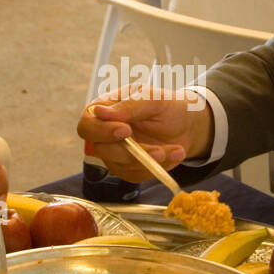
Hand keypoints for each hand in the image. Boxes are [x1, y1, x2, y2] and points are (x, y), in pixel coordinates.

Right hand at [76, 87, 213, 181]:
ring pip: (120, 165)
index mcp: (104, 111)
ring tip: (174, 149)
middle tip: (157, 150)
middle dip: (130, 152)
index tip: (125, 130)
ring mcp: (115, 154)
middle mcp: (105, 134)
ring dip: (149, 159)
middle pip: (101, 150)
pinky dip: (157, 167)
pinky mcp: (128, 169)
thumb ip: (129, 105)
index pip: (87, 125)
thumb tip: (100, 111)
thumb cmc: (166, 106)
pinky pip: (136, 175)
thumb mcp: (153, 98)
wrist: (186, 125)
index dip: (101, 131)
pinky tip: (173, 153)